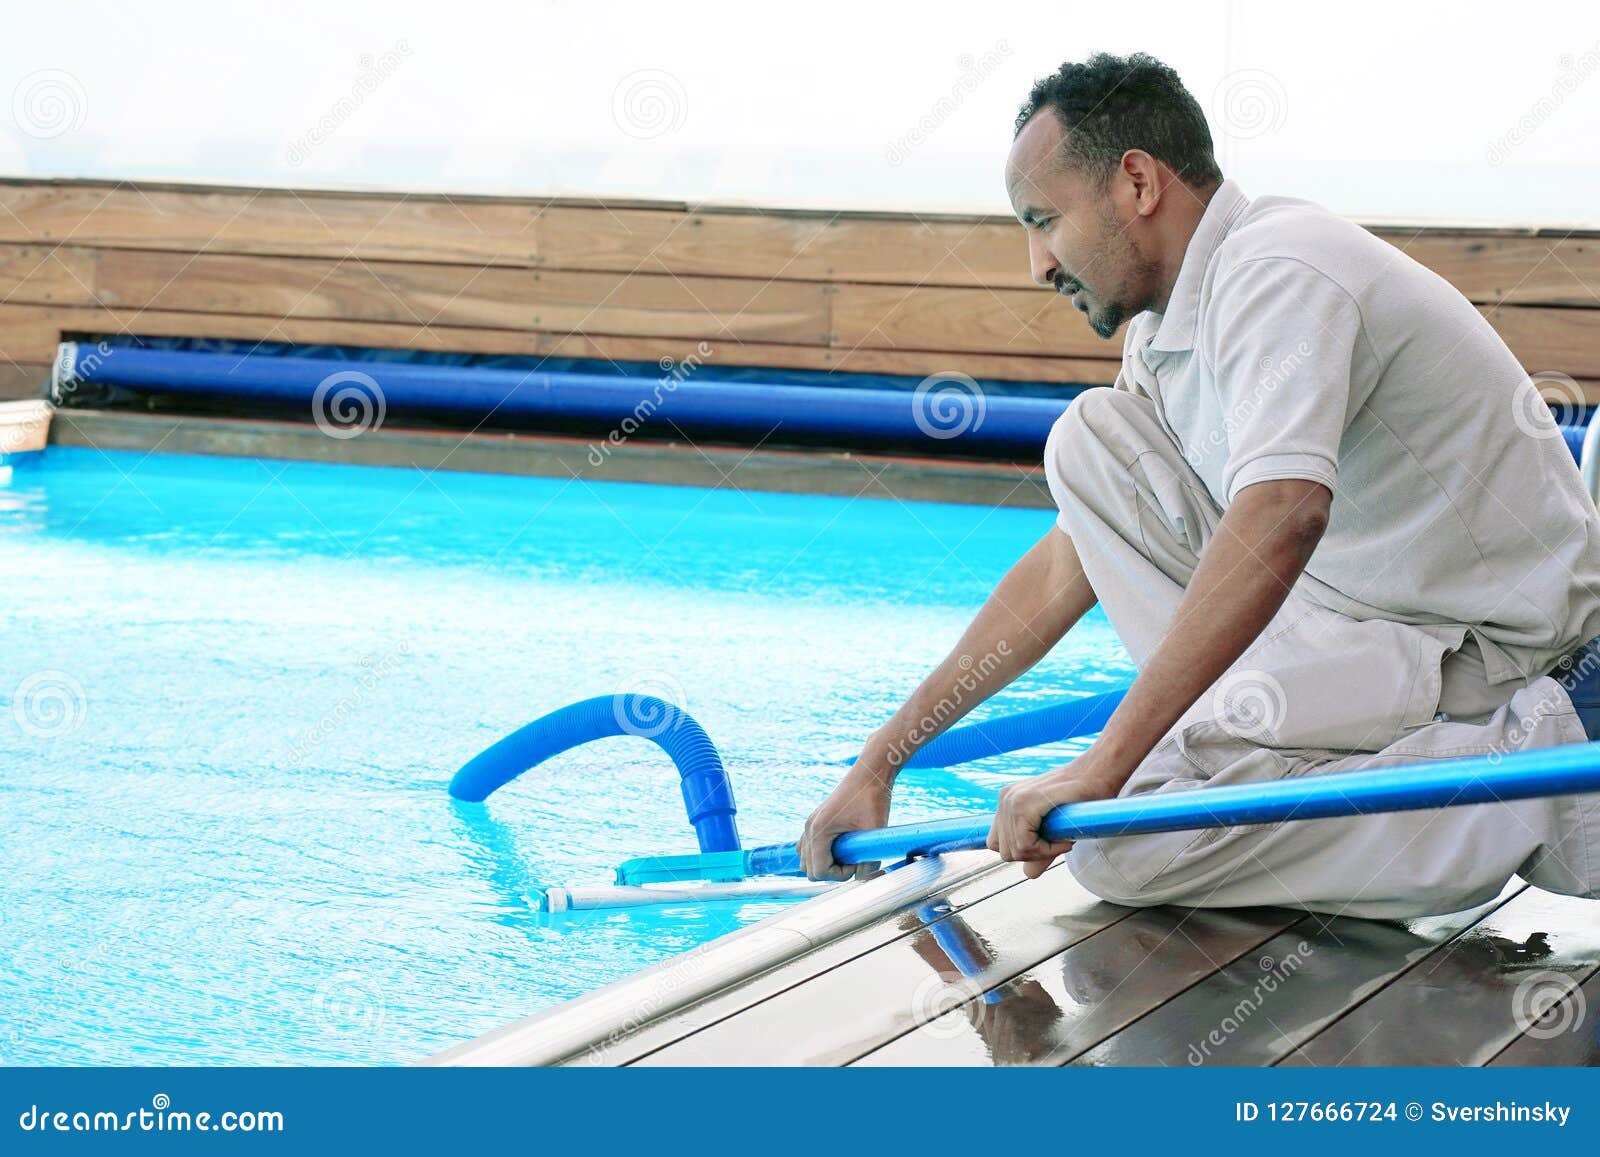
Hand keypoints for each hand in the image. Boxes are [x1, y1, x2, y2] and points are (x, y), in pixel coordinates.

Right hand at [799, 765, 891, 881]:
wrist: (870, 773)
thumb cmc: (872, 798)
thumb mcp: (874, 831)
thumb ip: (869, 860)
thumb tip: (864, 877)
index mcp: (819, 831)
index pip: (819, 871)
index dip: (840, 875)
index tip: (857, 863)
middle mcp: (809, 828)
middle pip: (809, 869)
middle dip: (832, 871)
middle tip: (853, 860)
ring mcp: (810, 824)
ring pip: (807, 859)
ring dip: (826, 863)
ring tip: (847, 854)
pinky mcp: (816, 821)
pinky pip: (810, 846)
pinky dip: (823, 853)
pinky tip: (843, 845)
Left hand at [987, 753, 1124, 879]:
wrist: (1101, 772)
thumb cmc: (1082, 799)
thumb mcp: (1055, 830)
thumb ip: (1038, 851)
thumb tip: (1028, 874)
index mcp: (1007, 801)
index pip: (997, 843)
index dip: (1022, 852)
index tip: (1048, 845)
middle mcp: (1006, 798)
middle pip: (1004, 851)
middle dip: (1032, 856)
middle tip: (1058, 844)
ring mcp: (1013, 798)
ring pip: (1015, 851)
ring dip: (1041, 854)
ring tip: (1063, 840)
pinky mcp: (1025, 802)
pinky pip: (1026, 844)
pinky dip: (1047, 850)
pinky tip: (1065, 840)